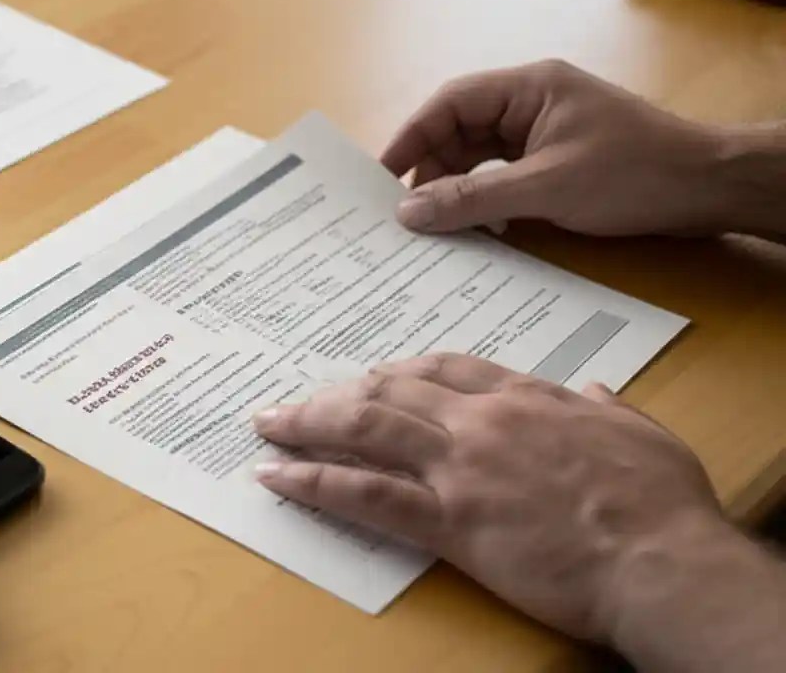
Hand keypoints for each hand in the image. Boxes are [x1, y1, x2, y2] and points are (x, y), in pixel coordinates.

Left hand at [250, 353, 721, 641]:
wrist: (660, 560)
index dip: (402, 371)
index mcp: (527, 399)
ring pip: (365, 429)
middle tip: (302, 400)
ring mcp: (459, 469)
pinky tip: (278, 475)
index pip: (448, 369)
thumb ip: (607, 406)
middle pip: (391, 391)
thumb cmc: (661, 503)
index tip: (375, 375)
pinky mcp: (448, 521)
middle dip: (340, 393)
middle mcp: (481, 423)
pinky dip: (314, 481)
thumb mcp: (644, 434)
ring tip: (268, 423)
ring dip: (308, 423)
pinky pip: (365, 494)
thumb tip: (593, 387)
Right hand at [381, 60, 762, 235]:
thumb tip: (409, 211)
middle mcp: (530, 104)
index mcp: (528, 88)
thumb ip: (473, 199)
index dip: (411, 137)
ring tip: (431, 228)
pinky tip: (471, 229)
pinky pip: (501, 177)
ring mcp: (543, 132)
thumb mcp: (546, 189)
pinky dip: (483, 201)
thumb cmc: (634, 175)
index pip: (450, 103)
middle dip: (431, 171)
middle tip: (405, 214)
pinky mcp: (554, 161)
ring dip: (456, 190)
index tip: (381, 176)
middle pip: (459, 131)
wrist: (707, 189)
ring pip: (478, 158)